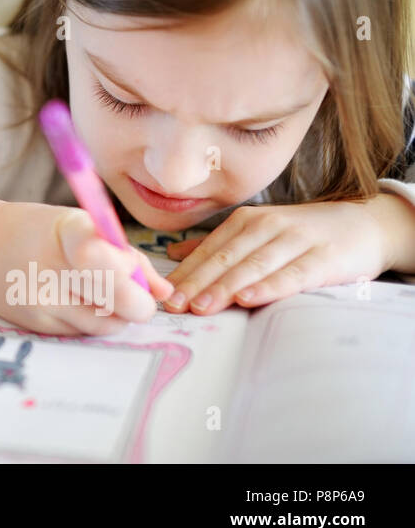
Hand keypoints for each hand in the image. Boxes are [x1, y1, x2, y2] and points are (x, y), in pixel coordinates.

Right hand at [0, 200, 173, 335]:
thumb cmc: (39, 232)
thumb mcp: (80, 226)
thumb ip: (126, 255)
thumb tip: (165, 293)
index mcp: (67, 231)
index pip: (99, 254)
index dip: (125, 268)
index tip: (133, 272)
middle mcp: (52, 266)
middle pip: (119, 300)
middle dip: (138, 303)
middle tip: (136, 296)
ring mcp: (42, 298)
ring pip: (108, 322)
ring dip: (116, 313)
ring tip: (98, 292)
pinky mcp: (36, 322)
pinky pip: (84, 331)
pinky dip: (91, 319)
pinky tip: (73, 299)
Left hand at [162, 198, 401, 314]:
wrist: (364, 224)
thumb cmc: (303, 234)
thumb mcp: (258, 231)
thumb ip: (218, 245)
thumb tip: (173, 254)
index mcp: (246, 221)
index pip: (208, 251)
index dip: (185, 273)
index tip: (162, 294)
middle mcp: (266, 226)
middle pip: (225, 259)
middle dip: (197, 283)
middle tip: (173, 305)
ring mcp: (295, 240)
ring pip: (253, 266)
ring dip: (225, 287)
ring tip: (201, 306)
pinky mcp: (323, 258)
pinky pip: (292, 274)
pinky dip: (269, 286)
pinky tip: (249, 298)